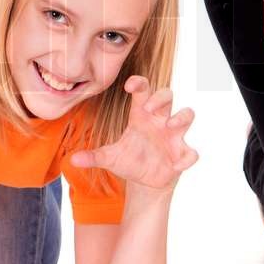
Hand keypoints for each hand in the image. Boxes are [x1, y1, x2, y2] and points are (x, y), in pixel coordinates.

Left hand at [69, 75, 198, 191]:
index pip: (143, 90)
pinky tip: (177, 164)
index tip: (129, 85)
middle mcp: (159, 121)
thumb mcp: (109, 158)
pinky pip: (191, 152)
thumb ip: (94, 156)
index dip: (139, 83)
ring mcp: (173, 137)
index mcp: (141, 116)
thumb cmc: (130, 160)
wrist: (145, 181)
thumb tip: (72, 160)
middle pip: (168, 95)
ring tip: (170, 126)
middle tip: (149, 108)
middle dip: (160, 98)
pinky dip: (187, 156)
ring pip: (187, 115)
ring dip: (181, 117)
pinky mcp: (181, 154)